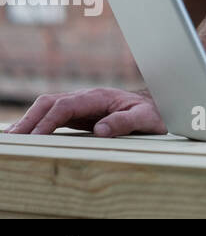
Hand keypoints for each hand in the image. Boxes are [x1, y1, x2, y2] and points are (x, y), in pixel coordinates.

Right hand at [3, 88, 165, 137]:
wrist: (160, 106)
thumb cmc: (154, 112)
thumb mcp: (145, 118)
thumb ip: (125, 121)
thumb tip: (100, 130)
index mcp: (99, 96)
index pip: (65, 106)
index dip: (48, 121)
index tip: (35, 137)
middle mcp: (86, 97)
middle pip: (49, 103)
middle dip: (29, 119)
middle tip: (12, 138)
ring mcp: (81, 104)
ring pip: (47, 108)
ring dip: (28, 121)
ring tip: (12, 138)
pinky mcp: (80, 113)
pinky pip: (53, 116)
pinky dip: (37, 123)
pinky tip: (26, 134)